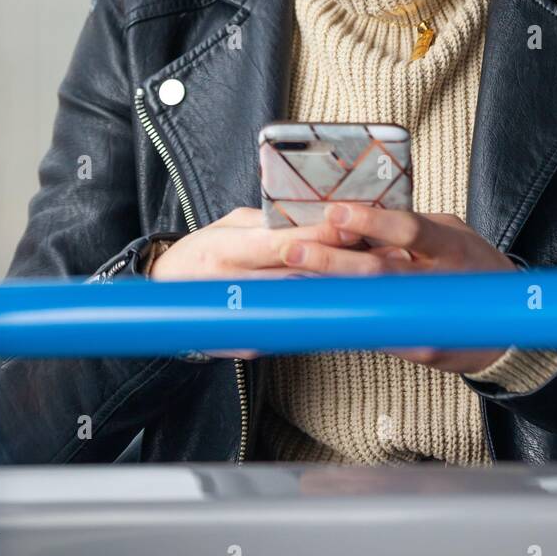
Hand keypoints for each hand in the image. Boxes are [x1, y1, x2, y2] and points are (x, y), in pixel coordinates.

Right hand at [149, 205, 364, 358]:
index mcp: (228, 251)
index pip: (282, 243)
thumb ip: (269, 222)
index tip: (357, 228)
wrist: (165, 296)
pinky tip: (356, 306)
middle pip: (300, 275)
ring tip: (384, 277)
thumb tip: (316, 214)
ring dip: (345, 289)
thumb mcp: (230, 225)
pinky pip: (293, 324)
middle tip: (391, 256)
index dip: (321, 236)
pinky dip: (324, 313)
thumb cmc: (202, 251)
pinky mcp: (250, 341)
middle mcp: (236, 285)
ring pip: (304, 301)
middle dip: (347, 265)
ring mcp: (243, 318)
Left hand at [277, 203, 518, 374]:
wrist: (508, 327)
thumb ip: (413, 225)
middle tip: (293, 249)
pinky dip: (344, 317)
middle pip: (380, 271)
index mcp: (451, 246)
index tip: (334, 212)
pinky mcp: (421, 348)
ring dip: (327, 290)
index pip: (409, 230)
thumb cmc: (473, 267)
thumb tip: (360, 213)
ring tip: (291, 277)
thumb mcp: (453, 234)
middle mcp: (442, 283)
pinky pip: (376, 330)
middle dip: (331, 260)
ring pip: (372, 304)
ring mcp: (431, 320)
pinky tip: (318, 308)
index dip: (370, 222)